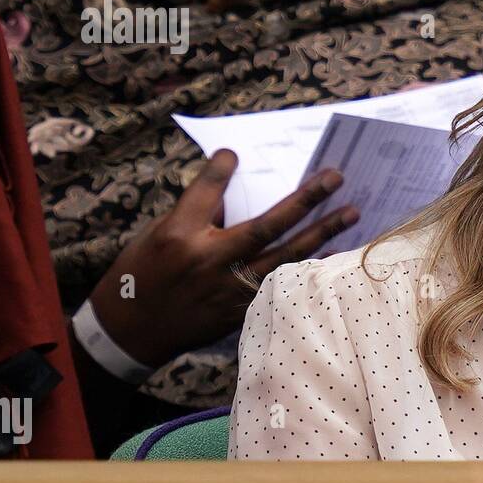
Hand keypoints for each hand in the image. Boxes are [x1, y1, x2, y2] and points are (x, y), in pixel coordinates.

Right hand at [89, 150, 358, 368]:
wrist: (131, 331)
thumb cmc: (142, 275)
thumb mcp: (156, 235)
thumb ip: (198, 214)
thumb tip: (238, 198)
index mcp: (179, 235)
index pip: (207, 192)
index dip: (222, 169)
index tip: (235, 152)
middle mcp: (209, 261)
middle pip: (266, 225)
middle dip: (305, 200)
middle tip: (335, 177)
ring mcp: (229, 289)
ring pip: (286, 257)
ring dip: (322, 234)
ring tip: (351, 212)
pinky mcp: (240, 310)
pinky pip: (283, 283)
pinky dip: (309, 267)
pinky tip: (334, 253)